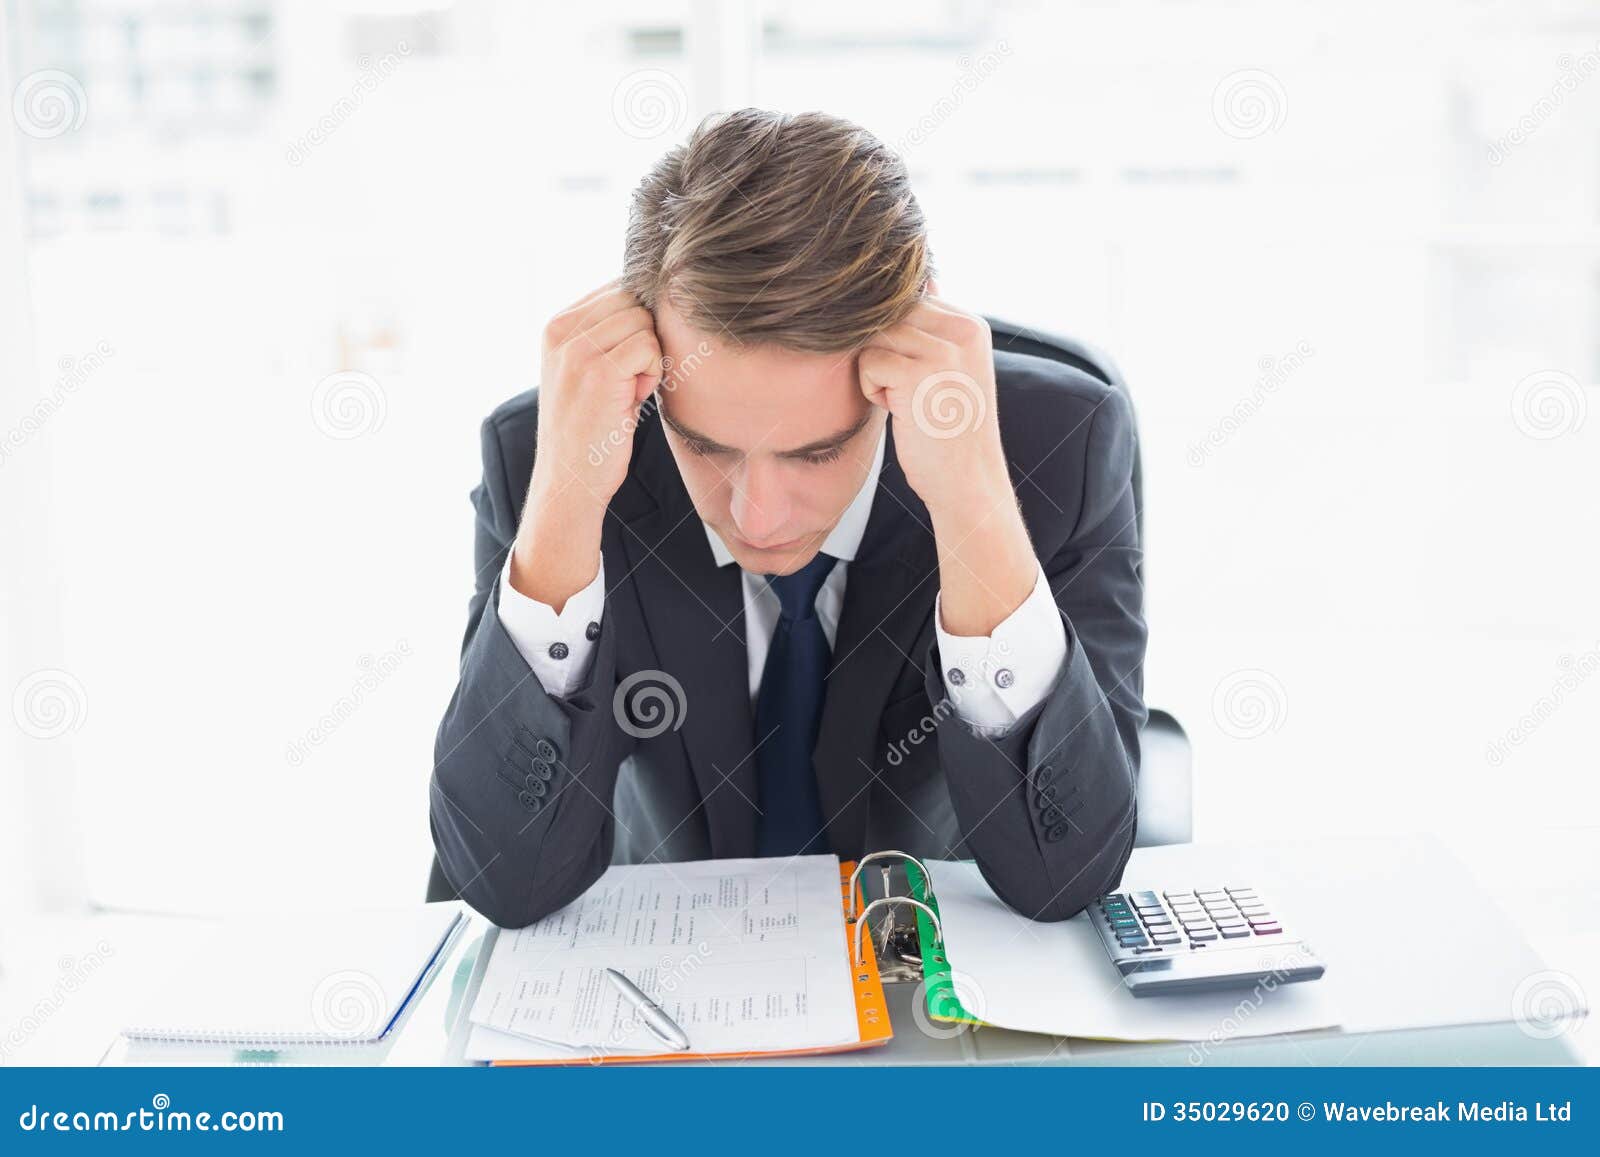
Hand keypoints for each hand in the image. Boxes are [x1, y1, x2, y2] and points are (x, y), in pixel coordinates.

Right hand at [512, 282, 661, 609]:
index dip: (636, 325)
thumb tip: (655, 299)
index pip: (618, 290)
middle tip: (629, 381)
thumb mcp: (586, 370)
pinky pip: (649, 347)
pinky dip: (652, 374)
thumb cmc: (590, 429)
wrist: (570, 480)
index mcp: (556, 324)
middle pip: (634, 301)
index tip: (623, 366)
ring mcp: (577, 349)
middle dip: (644, 339)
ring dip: (649, 358)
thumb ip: (607, 333)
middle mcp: (561, 330)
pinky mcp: (598, 371)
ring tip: (628, 392)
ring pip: (644, 322)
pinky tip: (633, 400)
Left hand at [858, 288, 1008, 519]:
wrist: (968, 482)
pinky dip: (873, 389)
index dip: (896, 340)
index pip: (908, 301)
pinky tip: (899, 412)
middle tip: (908, 392)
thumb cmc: (951, 431)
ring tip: (905, 400)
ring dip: (877, 371)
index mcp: (970, 325)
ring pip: (874, 337)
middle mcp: (962, 330)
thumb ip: (935, 327)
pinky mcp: (918, 374)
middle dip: (884, 353)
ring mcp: (942, 351)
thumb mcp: (951, 369)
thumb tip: (923, 281)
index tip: (919, 379)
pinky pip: (868, 362)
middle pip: (888, 315)